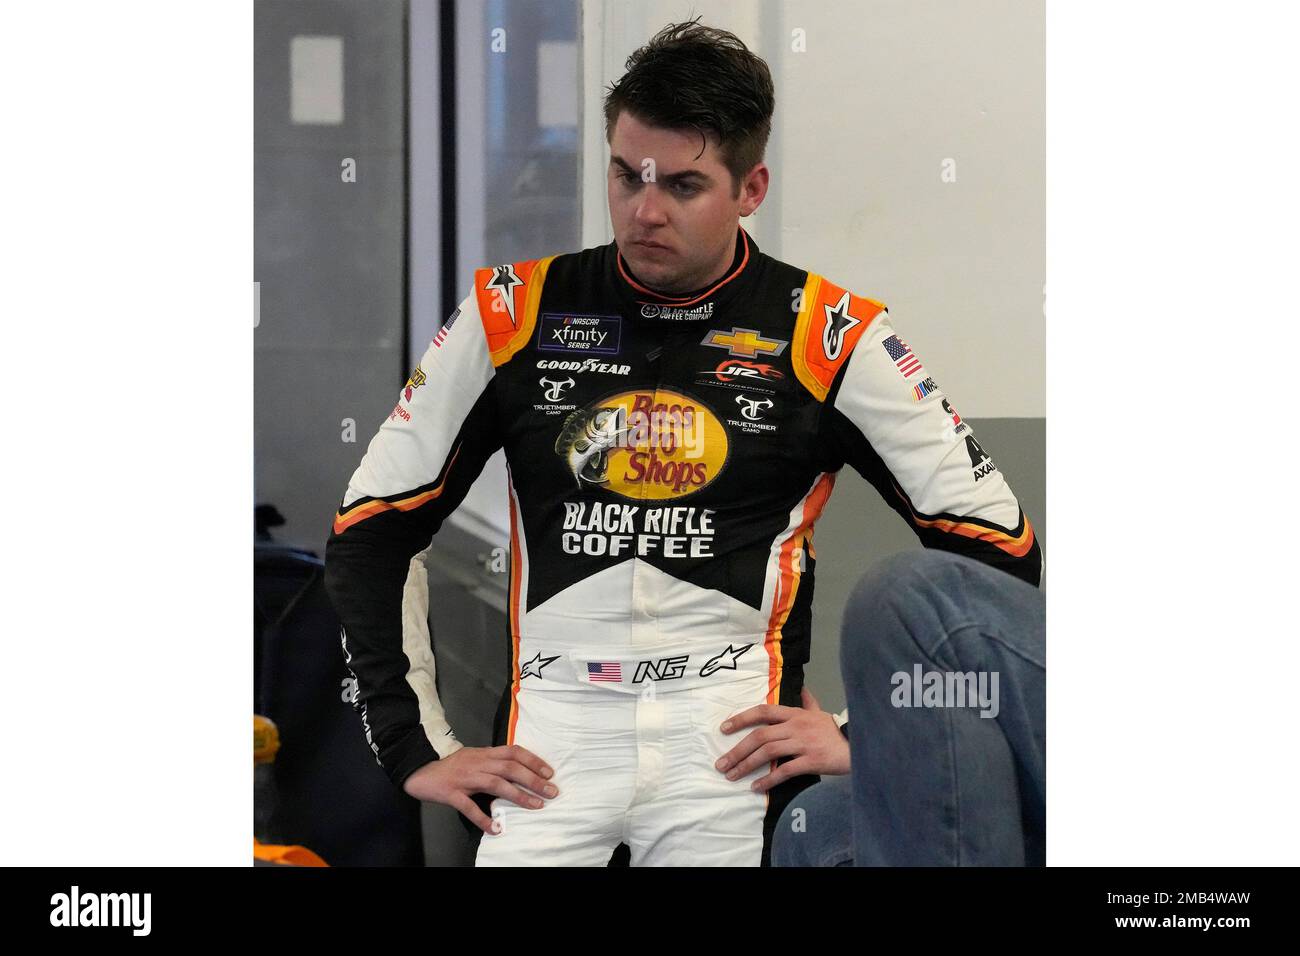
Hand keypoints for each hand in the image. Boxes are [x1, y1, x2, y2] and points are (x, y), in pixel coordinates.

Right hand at [401, 745, 557, 833]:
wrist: (419, 769)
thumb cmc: (449, 766)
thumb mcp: (473, 757)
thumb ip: (492, 761)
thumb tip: (517, 769)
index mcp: (484, 753)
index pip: (513, 751)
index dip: (533, 760)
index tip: (549, 772)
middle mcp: (477, 763)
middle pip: (509, 767)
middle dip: (533, 779)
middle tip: (551, 791)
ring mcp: (464, 778)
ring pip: (495, 783)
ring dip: (518, 795)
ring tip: (536, 805)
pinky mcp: (451, 793)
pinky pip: (468, 807)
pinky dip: (482, 818)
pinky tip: (495, 828)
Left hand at [715, 687, 849, 792]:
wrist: (860, 745)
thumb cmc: (836, 732)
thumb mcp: (820, 713)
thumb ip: (808, 701)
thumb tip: (802, 688)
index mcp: (795, 714)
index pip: (763, 711)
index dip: (741, 718)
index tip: (724, 728)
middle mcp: (796, 726)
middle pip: (760, 735)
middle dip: (738, 750)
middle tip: (722, 764)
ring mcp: (804, 743)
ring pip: (768, 752)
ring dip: (747, 765)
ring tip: (732, 776)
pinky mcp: (812, 761)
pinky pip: (785, 770)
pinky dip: (768, 780)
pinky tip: (756, 787)